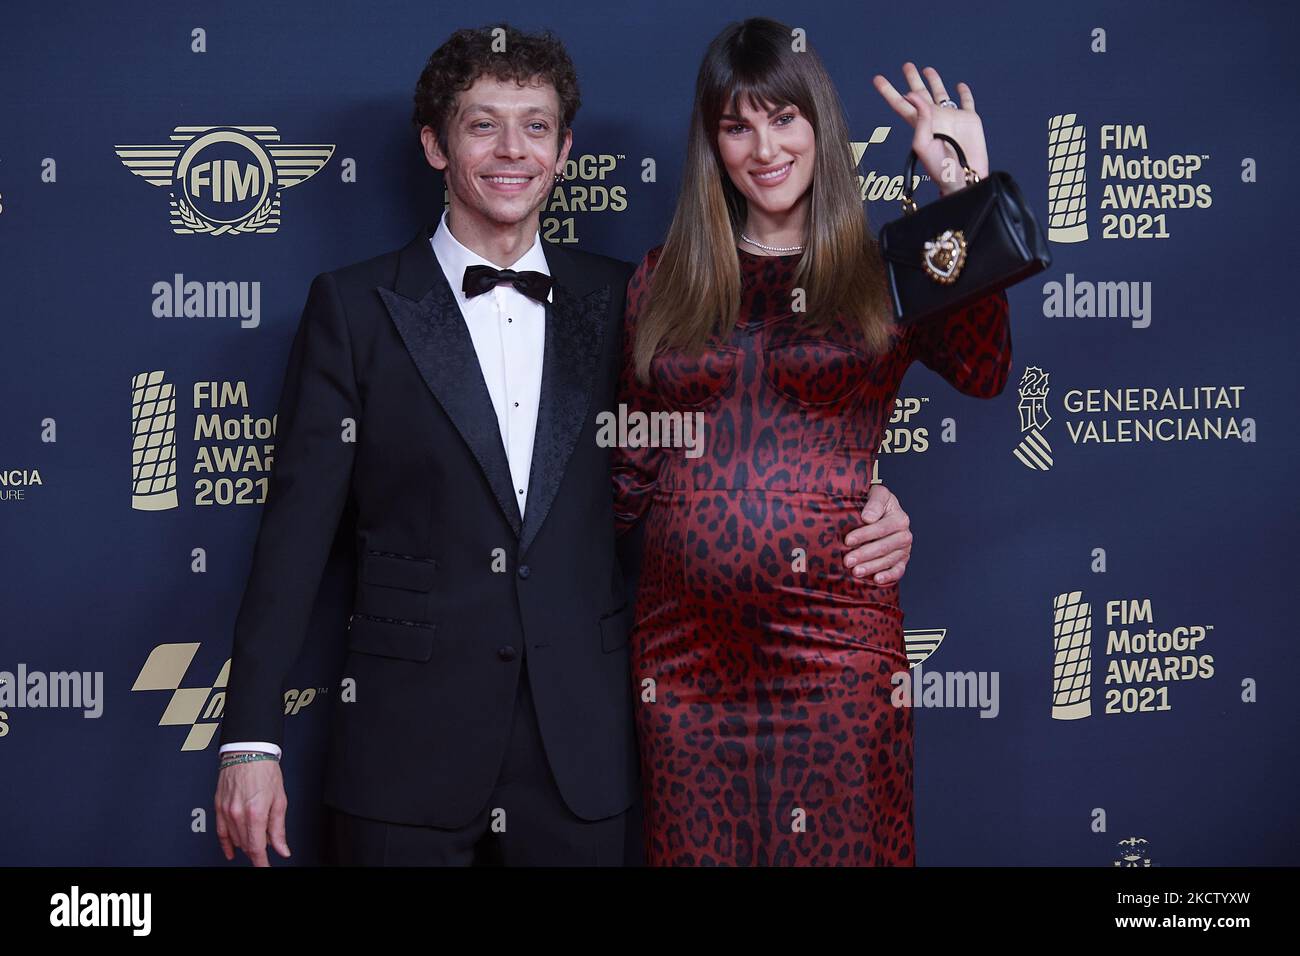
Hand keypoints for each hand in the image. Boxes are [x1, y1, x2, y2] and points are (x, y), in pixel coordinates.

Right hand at [215, 755, 289, 865]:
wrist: (248, 752)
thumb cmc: (265, 771)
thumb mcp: (280, 800)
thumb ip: (279, 828)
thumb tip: (282, 849)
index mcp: (255, 813)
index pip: (257, 848)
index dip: (262, 863)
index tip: (266, 868)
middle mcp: (238, 814)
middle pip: (246, 845)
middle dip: (258, 849)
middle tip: (268, 843)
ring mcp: (226, 811)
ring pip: (235, 840)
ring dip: (246, 843)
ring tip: (257, 833)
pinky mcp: (218, 807)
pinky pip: (220, 833)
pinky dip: (226, 844)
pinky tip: (231, 852)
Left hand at [843, 482, 911, 583]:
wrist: (883, 511)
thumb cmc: (876, 502)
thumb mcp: (878, 494)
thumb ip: (874, 503)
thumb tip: (868, 518)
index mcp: (900, 518)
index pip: (881, 528)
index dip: (864, 535)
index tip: (848, 540)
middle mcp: (905, 535)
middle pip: (884, 547)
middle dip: (864, 554)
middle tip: (847, 561)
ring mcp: (904, 550)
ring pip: (888, 560)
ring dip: (871, 567)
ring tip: (855, 572)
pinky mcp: (902, 561)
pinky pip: (898, 571)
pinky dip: (888, 576)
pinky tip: (876, 579)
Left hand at [872, 63, 988, 194]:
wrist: (965, 176)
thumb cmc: (941, 168)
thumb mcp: (923, 144)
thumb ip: (919, 118)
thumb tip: (911, 94)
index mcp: (919, 124)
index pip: (901, 104)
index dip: (889, 91)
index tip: (878, 79)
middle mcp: (934, 118)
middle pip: (920, 94)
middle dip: (912, 80)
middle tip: (907, 66)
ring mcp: (951, 118)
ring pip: (941, 94)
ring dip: (934, 81)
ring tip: (927, 69)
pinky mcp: (969, 120)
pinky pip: (966, 102)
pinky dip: (964, 93)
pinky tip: (959, 86)